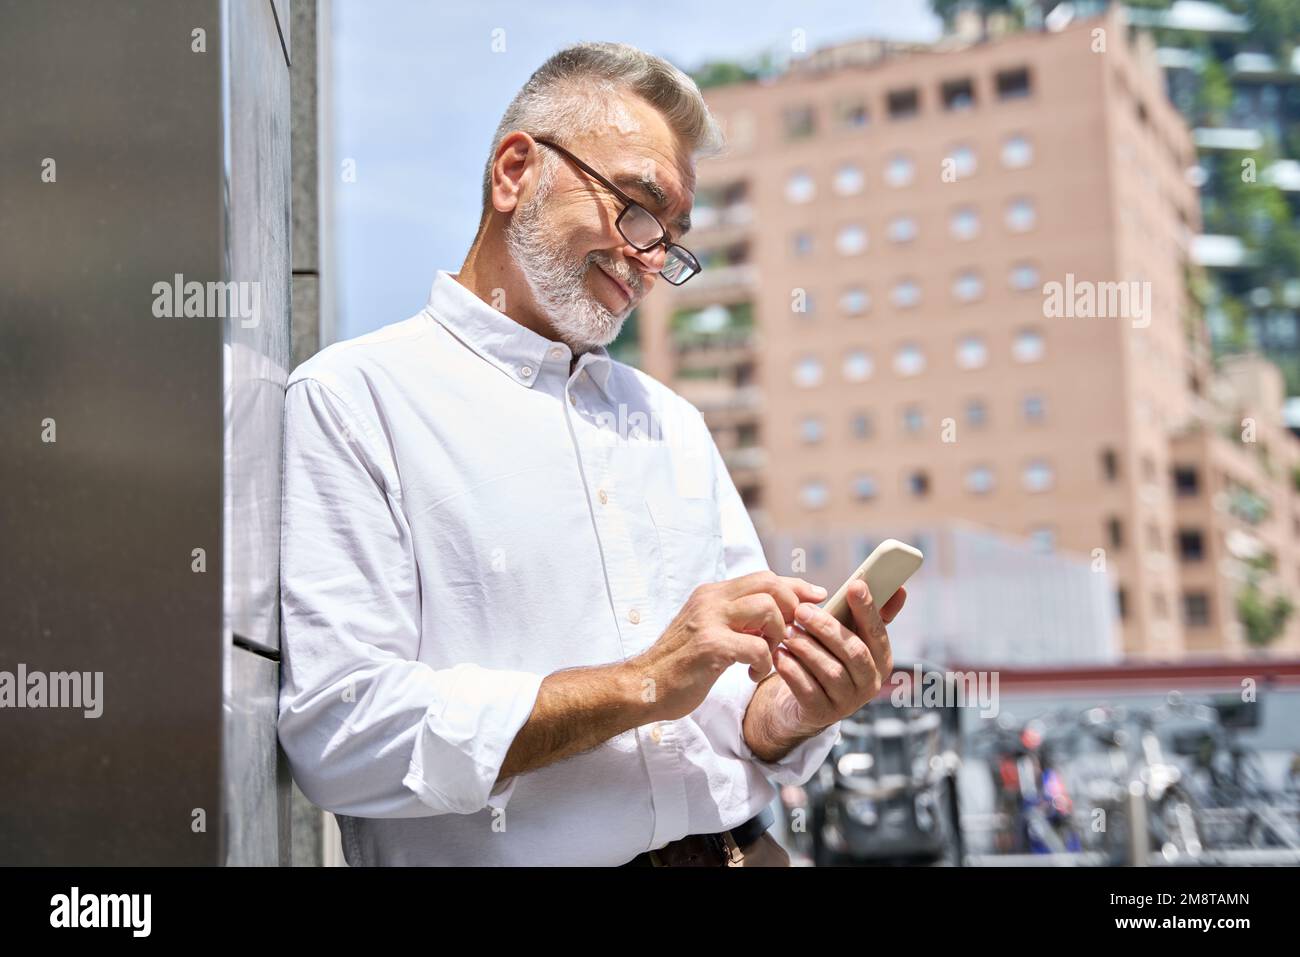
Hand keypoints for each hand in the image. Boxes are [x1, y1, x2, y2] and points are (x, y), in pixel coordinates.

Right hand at [626, 571, 826, 722]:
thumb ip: (736, 618)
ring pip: (767, 609)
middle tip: (790, 635)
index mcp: (713, 593)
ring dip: (777, 635)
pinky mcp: (710, 646)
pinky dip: (764, 662)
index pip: (764, 576)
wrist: (644, 686)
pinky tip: (753, 674)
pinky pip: (756, 646)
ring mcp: (709, 620)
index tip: (817, 597)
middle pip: (770, 584)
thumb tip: (775, 612)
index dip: (795, 586)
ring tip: (768, 655)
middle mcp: (711, 599)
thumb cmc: (680, 664)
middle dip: (792, 608)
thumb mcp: (709, 630)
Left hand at [766, 583, 906, 735]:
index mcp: (881, 659)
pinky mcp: (822, 714)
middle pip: (854, 652)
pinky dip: (792, 670)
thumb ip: (869, 612)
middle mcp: (870, 683)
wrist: (802, 702)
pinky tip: (780, 654)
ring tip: (787, 631)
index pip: (877, 632)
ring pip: (830, 671)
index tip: (854, 585)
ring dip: (806, 648)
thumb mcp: (849, 635)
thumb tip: (899, 588)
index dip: (867, 609)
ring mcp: (848, 702)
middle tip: (802, 610)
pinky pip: (807, 690)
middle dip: (827, 628)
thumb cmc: (829, 658)